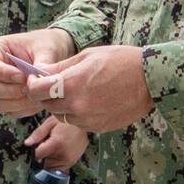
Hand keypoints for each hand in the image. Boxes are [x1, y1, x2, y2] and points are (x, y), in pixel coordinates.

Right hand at [0, 28, 76, 117]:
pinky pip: (10, 111)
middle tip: (31, 89)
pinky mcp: (6, 100)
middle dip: (11, 91)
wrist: (54, 55)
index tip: (23, 77)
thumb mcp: (46, 49)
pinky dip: (24, 109)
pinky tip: (39, 102)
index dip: (5, 74)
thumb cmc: (46, 45)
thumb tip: (38, 78)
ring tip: (38, 97)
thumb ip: (42, 63)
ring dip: (18, 103)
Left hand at [25, 44, 154, 133]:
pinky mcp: (98, 127)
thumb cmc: (120, 61)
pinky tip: (92, 101)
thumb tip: (38, 71)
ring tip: (79, 91)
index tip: (35, 80)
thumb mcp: (87, 56)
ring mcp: (87, 119)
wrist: (150, 80)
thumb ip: (59, 67)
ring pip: (62, 116)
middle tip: (55, 84)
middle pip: (46, 105)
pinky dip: (79, 114)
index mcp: (71, 83)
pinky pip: (78, 122)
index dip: (32, 84)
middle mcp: (76, 105)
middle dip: (46, 95)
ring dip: (63, 106)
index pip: (36, 90)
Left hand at [25, 115, 89, 169]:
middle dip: (41, 156)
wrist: (85, 124)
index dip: (33, 151)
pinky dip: (55, 161)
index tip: (34, 145)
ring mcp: (69, 160)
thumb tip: (27, 143)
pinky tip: (58, 150)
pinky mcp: (72, 162)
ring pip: (50, 166)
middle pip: (43, 163)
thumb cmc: (67, 122)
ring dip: (48, 160)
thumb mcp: (50, 123)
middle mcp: (63, 155)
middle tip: (45, 144)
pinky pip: (58, 167)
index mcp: (56, 144)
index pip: (37, 155)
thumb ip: (38, 134)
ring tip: (53, 147)